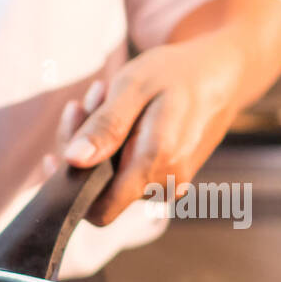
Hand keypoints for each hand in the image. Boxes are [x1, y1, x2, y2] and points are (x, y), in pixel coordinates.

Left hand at [50, 34, 246, 225]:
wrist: (222, 71)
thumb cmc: (179, 73)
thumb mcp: (134, 87)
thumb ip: (105, 127)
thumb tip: (74, 161)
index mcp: (156, 165)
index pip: (99, 210)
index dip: (72, 187)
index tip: (58, 151)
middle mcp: (164, 184)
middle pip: (99, 190)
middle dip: (82, 148)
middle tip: (84, 103)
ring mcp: (167, 184)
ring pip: (111, 178)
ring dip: (96, 140)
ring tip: (102, 96)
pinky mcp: (166, 177)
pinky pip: (127, 170)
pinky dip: (114, 143)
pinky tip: (117, 109)